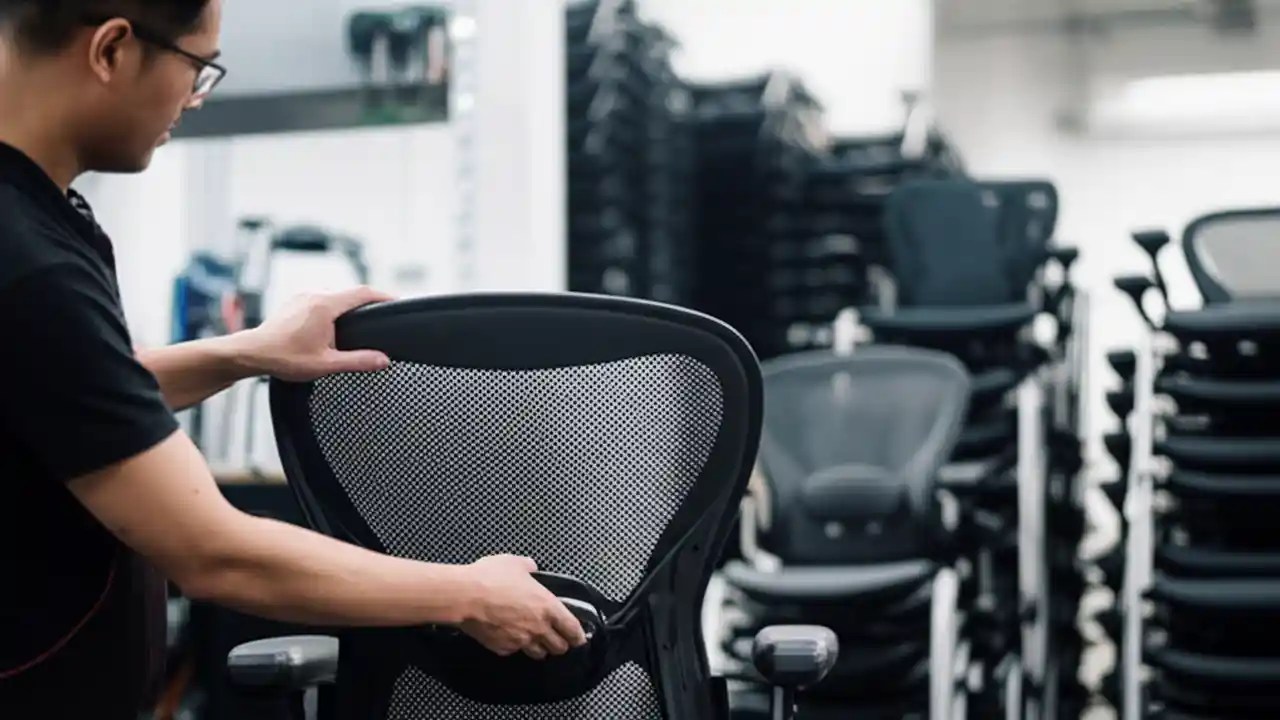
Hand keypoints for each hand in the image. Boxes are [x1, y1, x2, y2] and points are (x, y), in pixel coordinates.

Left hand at [236, 286, 394, 381]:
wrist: (251, 354)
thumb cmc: (283, 358)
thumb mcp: (326, 364)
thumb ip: (358, 361)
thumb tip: (382, 360)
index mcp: (325, 306)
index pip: (363, 293)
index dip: (383, 296)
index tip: (396, 301)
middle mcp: (314, 296)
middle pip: (350, 294)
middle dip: (367, 304)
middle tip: (380, 316)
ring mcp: (302, 297)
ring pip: (334, 296)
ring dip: (348, 307)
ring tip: (358, 323)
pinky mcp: (294, 303)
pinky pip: (320, 300)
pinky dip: (332, 308)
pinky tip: (332, 325)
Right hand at [459, 555, 588, 659]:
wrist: (465, 597)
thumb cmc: (490, 578)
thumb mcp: (515, 563)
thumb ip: (529, 567)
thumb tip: (532, 567)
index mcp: (548, 607)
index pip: (573, 629)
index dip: (578, 635)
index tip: (579, 637)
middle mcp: (538, 627)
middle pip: (559, 647)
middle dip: (560, 644)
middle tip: (556, 638)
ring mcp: (520, 641)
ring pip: (539, 654)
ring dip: (540, 648)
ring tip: (535, 640)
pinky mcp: (503, 649)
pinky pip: (514, 651)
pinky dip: (515, 647)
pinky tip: (510, 637)